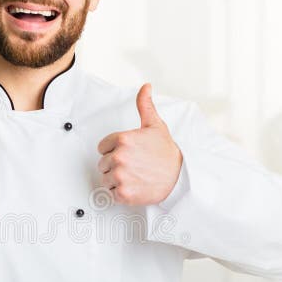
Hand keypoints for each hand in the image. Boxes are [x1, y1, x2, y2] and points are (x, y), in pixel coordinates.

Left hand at [96, 83, 182, 205]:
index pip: (102, 147)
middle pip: (102, 164)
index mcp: (123, 139)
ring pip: (105, 179)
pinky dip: (121, 193)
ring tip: (134, 176)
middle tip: (133, 166)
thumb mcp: (155, 125)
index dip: (114, 151)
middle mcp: (119, 156)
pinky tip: (134, 186)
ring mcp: (120, 175)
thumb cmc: (166, 153)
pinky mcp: (123, 193)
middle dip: (115, 166)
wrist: (180, 177)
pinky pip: (112, 194)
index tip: (128, 154)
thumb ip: (145, 105)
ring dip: (117, 180)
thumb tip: (145, 87)